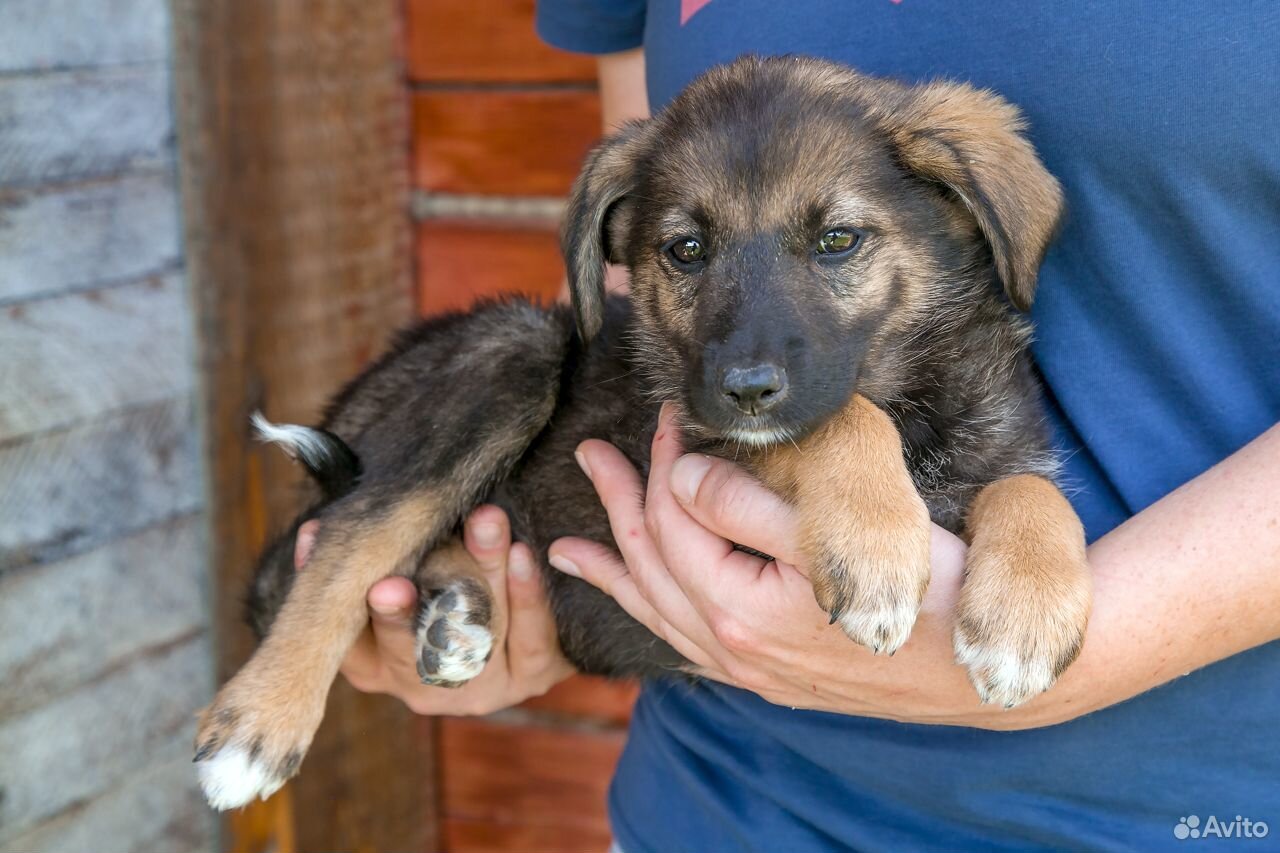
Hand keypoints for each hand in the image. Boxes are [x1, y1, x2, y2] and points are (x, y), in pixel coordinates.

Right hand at [295, 506, 573, 714]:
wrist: (529, 625)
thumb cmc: (443, 585)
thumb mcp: (403, 575)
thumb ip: (371, 560)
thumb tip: (314, 532)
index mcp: (376, 667)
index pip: (347, 645)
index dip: (338, 606)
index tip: (324, 565)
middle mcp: (422, 687)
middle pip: (409, 651)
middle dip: (400, 616)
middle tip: (390, 585)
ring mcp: (480, 689)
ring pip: (476, 634)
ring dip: (482, 570)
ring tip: (484, 520)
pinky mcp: (531, 679)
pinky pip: (530, 639)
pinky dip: (526, 593)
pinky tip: (523, 554)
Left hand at [549, 404, 1069, 728]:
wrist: (992, 670)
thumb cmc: (928, 593)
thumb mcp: (840, 537)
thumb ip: (748, 508)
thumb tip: (681, 477)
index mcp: (741, 609)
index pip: (675, 524)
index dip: (664, 464)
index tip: (669, 417)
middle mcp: (734, 649)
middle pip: (653, 566)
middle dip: (620, 505)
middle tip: (591, 453)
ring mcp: (750, 671)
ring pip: (659, 613)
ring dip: (617, 568)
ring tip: (568, 548)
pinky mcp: (771, 678)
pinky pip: (686, 647)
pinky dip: (651, 618)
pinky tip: (639, 608)